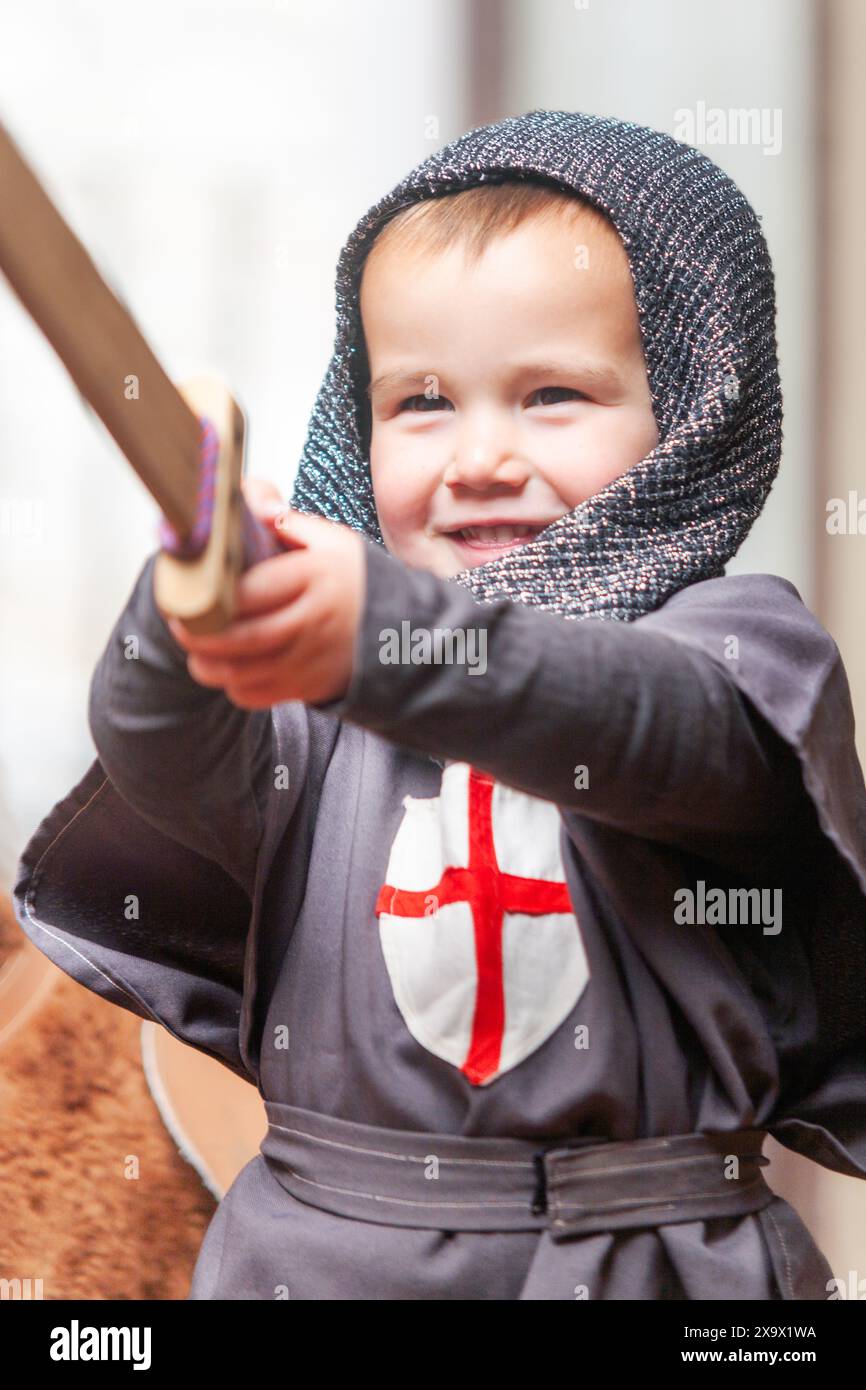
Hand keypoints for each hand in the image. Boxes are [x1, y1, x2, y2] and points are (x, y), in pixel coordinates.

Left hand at [161, 478, 365, 708]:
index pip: (250, 590)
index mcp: (313, 578)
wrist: (399, 631)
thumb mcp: (332, 540)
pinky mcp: (305, 688)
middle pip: (241, 637)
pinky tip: (228, 667)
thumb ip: (286, 519)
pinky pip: (254, 695)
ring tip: (196, 646)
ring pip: (242, 673)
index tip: (188, 587)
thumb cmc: (355, 582)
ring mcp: (307, 660)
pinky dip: (232, 685)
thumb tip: (250, 494)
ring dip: (207, 663)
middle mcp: (310, 622)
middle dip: (199, 633)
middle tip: (179, 622)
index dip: (211, 593)